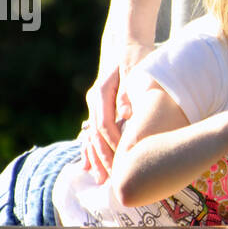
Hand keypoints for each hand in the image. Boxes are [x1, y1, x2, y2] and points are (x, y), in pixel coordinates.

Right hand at [81, 38, 154, 181]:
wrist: (128, 49)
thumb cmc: (137, 61)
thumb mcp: (135, 73)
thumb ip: (129, 94)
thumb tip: (126, 114)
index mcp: (101, 92)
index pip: (105, 124)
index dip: (113, 144)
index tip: (123, 160)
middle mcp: (95, 100)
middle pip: (95, 135)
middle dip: (103, 158)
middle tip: (111, 179)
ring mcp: (95, 106)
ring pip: (91, 137)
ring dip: (95, 159)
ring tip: (100, 180)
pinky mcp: (99, 111)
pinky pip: (93, 135)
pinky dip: (92, 151)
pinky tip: (89, 168)